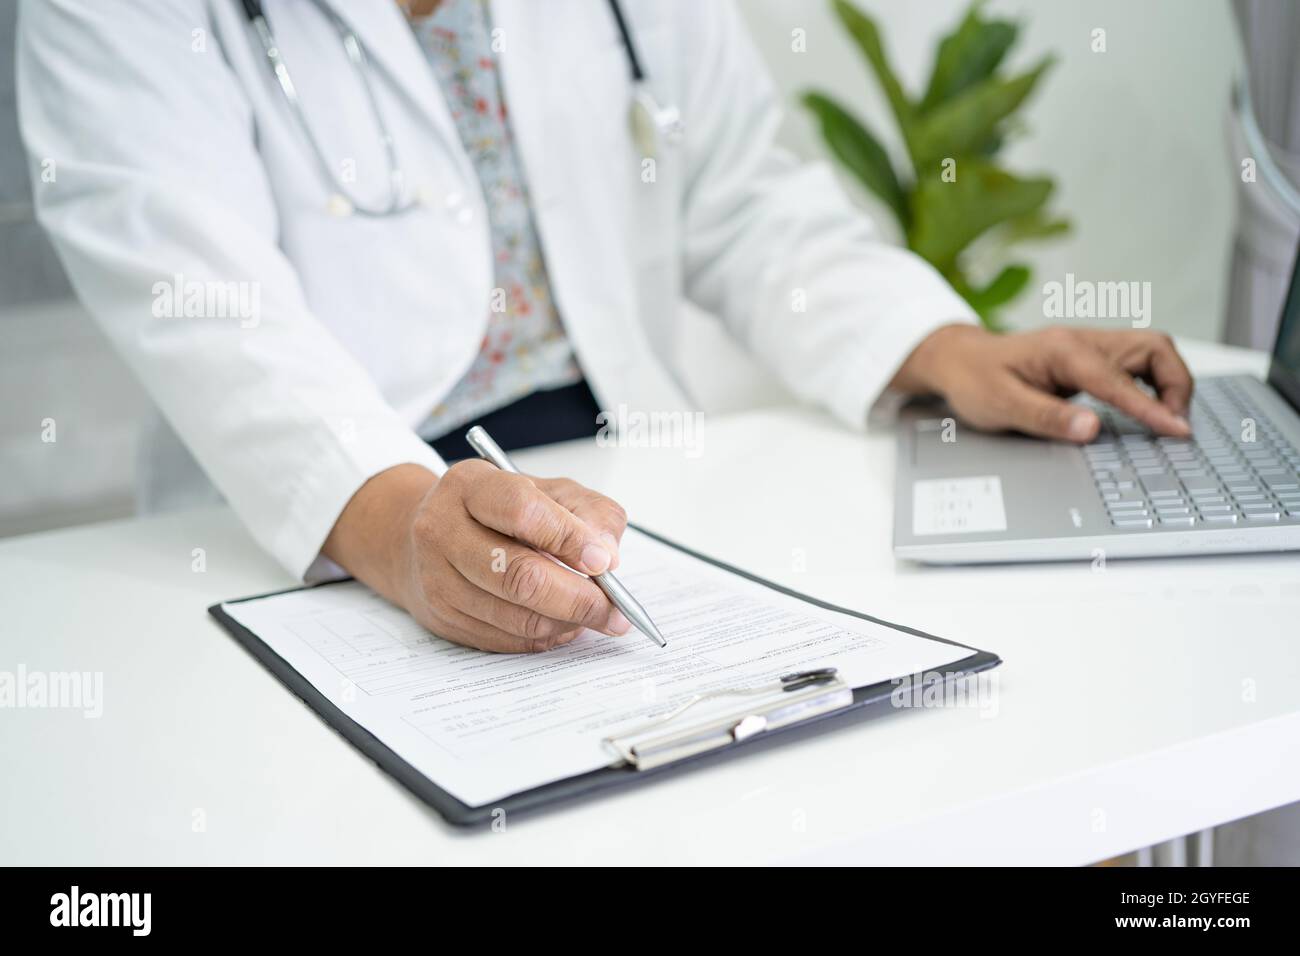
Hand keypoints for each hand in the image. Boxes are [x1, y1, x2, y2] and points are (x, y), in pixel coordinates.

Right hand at [323, 461, 630, 652]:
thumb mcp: (545, 490)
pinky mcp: (441, 617)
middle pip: (518, 575)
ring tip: (594, 617)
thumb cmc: (496, 511)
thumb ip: (587, 511)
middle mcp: (443, 530)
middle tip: (614, 608)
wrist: (429, 535)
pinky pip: (505, 639)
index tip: (604, 561)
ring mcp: (437, 578)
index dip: (570, 539)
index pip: (523, 512)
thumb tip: (608, 556)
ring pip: (515, 616)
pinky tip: (562, 624)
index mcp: (471, 486)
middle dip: (578, 598)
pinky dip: (545, 637)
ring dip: (566, 623)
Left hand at [890, 324, 1193, 441]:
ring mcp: (1090, 346)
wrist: (958, 361)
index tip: (1176, 430)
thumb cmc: (975, 380)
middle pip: (1154, 349)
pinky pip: (1138, 363)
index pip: (1120, 380)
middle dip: (1175, 384)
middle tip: (1174, 426)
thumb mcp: (1002, 405)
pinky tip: (1150, 407)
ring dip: (1169, 382)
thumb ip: (1047, 417)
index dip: (1152, 407)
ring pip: (1152, 352)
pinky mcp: (1091, 357)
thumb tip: (1092, 428)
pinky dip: (1153, 382)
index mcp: (1063, 350)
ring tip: (1167, 420)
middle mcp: (1083, 341)